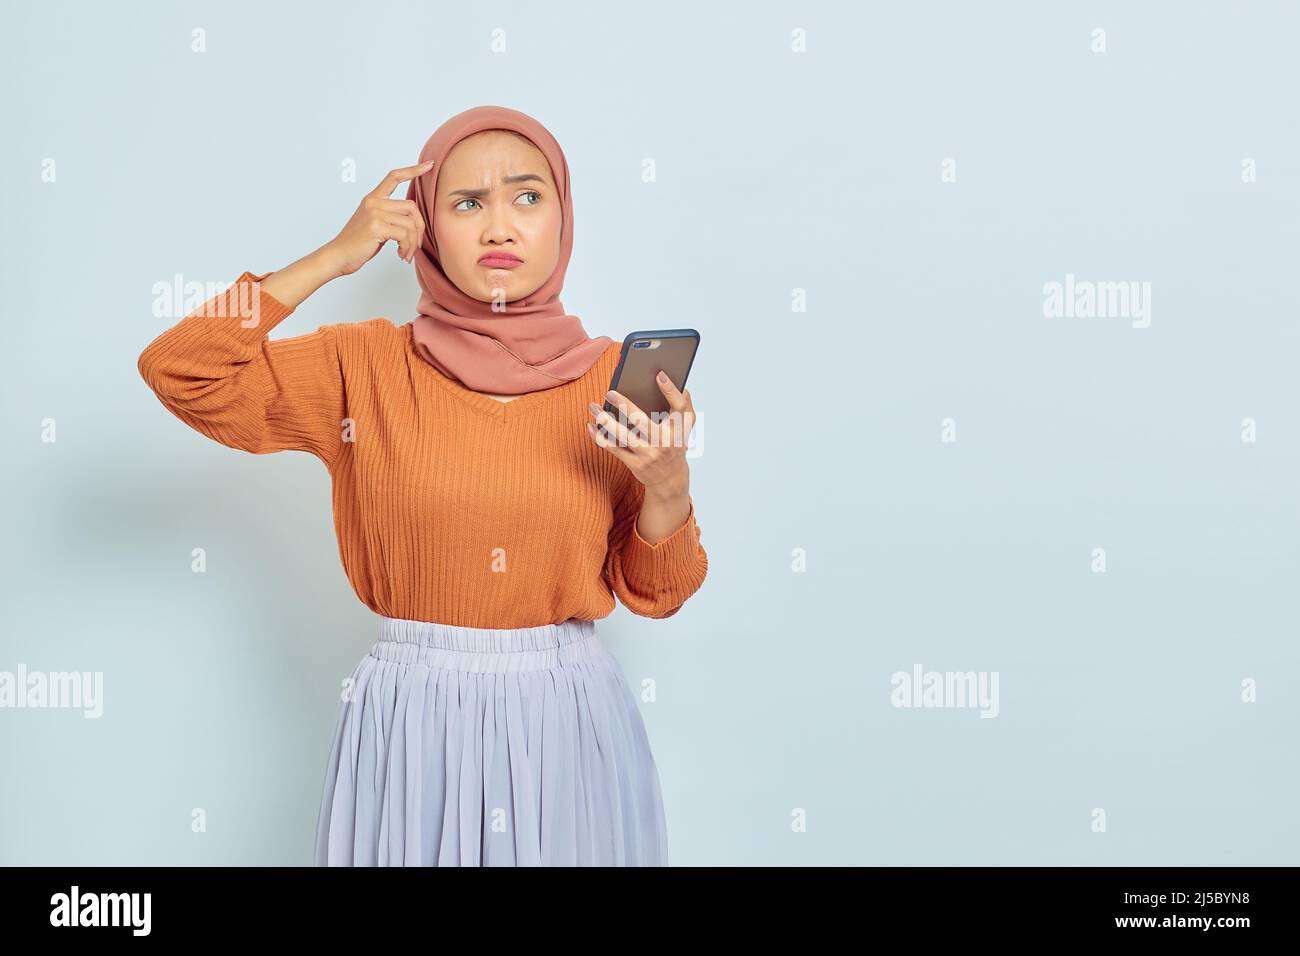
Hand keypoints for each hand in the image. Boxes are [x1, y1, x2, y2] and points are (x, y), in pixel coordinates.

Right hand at [322, 161, 431, 276]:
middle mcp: (374, 202)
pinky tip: (401, 254)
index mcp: (373, 198)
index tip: (429, 165)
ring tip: (406, 253)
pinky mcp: (376, 226)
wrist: (339, 255)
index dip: (413, 170)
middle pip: (412, 207)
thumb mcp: (375, 224)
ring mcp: (375, 213)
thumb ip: (391, 216)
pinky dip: (407, 248)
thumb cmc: (358, 243)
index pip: (394, 176)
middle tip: (416, 245)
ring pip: (410, 223)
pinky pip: (404, 235)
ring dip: (413, 242)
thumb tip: (414, 219)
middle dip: (419, 228)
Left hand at [587, 370, 695, 498]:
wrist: (670, 478)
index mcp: (678, 429)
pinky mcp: (635, 464)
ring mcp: (648, 454)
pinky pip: (613, 448)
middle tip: (609, 392)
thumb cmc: (675, 443)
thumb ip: (682, 403)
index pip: (679, 407)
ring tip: (594, 407)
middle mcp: (664, 442)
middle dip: (625, 406)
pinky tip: (591, 425)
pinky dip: (600, 436)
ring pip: (623, 436)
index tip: (659, 374)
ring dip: (605, 421)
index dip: (670, 390)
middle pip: (642, 421)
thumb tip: (670, 378)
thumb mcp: (685, 426)